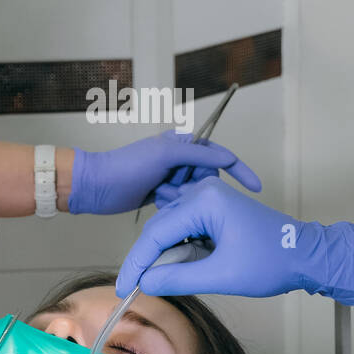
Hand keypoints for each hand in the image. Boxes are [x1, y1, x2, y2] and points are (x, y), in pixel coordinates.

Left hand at [68, 130, 260, 214]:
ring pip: (196, 195)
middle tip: (177, 190)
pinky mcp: (163, 197)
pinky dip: (177, 209)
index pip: (220, 154)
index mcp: (182, 144)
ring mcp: (171, 179)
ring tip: (163, 197)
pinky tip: (162, 209)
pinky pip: (183, 206)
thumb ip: (197, 153)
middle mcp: (179, 160)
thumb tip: (227, 156)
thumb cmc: (126, 166)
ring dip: (185, 201)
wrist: (97, 187)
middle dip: (199, 189)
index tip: (256, 188)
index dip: (239, 170)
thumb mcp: (164, 155)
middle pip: (209, 178)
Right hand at [115, 176, 353, 302]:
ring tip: (157, 282)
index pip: (155, 233)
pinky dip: (179, 250)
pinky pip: (185, 229)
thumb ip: (178, 278)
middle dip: (147, 260)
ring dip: (164, 256)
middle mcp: (203, 192)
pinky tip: (178, 269)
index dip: (136, 263)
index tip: (124, 289)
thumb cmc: (270, 263)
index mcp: (204, 201)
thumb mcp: (221, 275)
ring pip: (171, 229)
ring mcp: (209, 198)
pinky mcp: (215, 209)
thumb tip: (145, 283)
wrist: (306, 255)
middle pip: (160, 228)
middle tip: (134, 289)